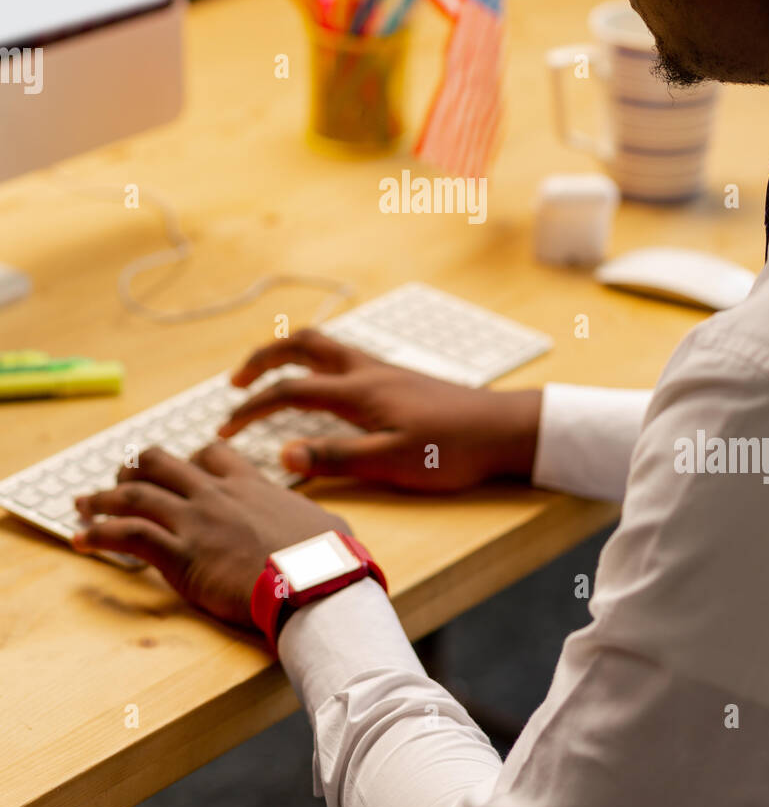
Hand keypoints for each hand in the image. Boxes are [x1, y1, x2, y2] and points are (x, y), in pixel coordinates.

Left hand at [72, 442, 351, 629]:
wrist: (314, 582)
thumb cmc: (327, 559)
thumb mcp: (327, 523)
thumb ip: (311, 518)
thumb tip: (326, 528)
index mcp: (250, 484)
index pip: (210, 455)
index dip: (190, 460)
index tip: (179, 468)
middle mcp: (215, 494)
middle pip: (161, 464)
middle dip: (134, 468)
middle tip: (119, 477)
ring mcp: (195, 521)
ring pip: (134, 496)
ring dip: (103, 499)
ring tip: (83, 504)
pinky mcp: (180, 555)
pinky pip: (127, 536)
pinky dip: (98, 535)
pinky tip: (80, 540)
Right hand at [218, 328, 541, 491]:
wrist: (504, 430)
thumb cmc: (453, 449)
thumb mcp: (392, 462)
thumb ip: (337, 458)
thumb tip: (282, 454)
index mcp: (359, 390)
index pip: (289, 390)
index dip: (251, 410)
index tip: (224, 432)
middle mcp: (367, 370)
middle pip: (302, 344)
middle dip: (262, 358)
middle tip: (236, 384)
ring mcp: (383, 370)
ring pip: (324, 345)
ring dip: (288, 355)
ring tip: (268, 378)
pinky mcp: (397, 378)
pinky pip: (343, 357)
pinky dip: (316, 363)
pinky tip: (322, 388)